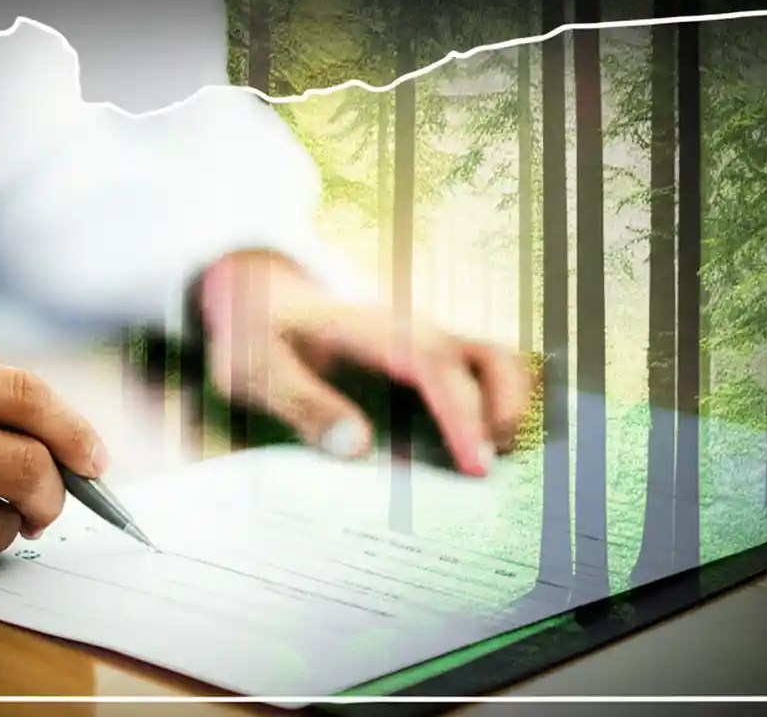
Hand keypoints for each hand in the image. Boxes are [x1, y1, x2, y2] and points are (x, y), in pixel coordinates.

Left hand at [198, 251, 535, 475]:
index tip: (477, 463)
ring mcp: (423, 342)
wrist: (260, 296)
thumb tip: (358, 447)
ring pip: (494, 358)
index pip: (433, 364)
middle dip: (507, 410)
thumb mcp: (254, 370)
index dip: (462, 414)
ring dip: (512, 403)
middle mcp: (410, 330)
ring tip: (499, 458)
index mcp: (370, 330)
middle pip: (487, 355)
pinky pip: (478, 373)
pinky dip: (498, 404)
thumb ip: (301, 404)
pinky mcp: (426, 360)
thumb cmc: (257, 334)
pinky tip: (485, 448)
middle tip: (494, 469)